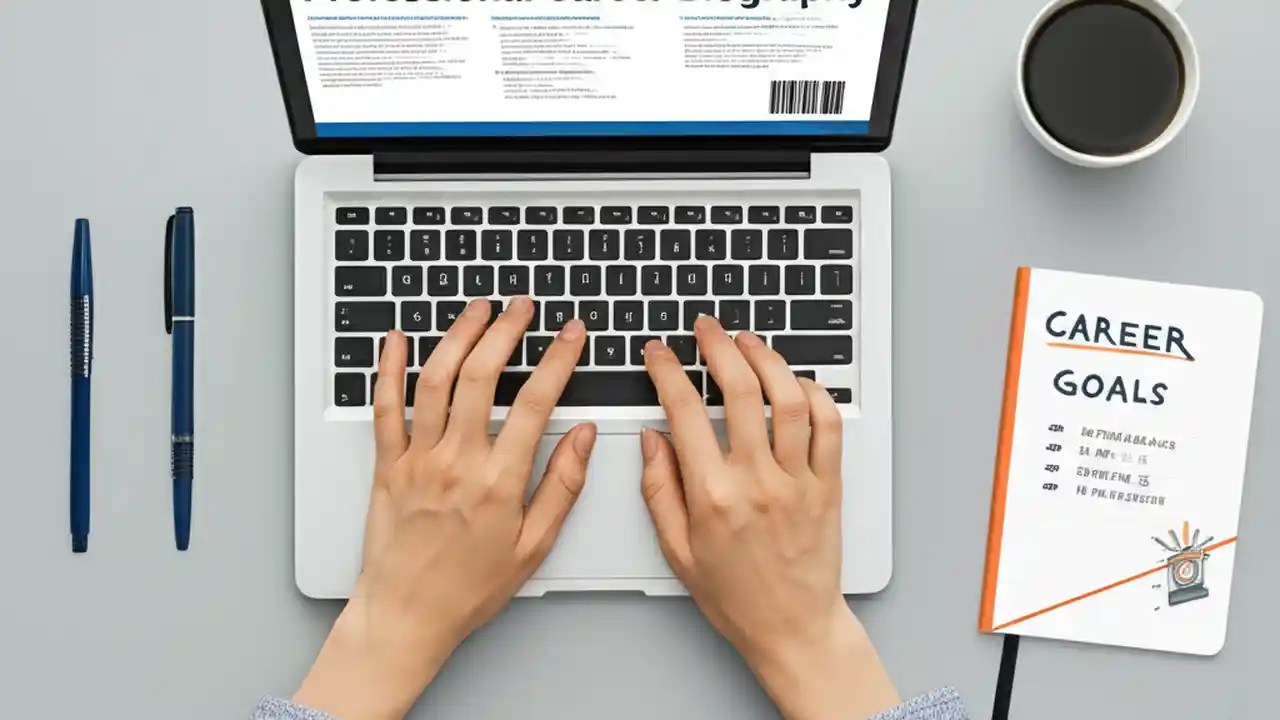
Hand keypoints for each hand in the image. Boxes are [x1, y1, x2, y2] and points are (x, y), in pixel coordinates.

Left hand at [294, 297, 596, 719]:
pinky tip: (398, 339)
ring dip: (458, 336)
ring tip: (479, 310)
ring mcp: (417, 460)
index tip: (571, 333)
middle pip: (481, 376)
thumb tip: (584, 437)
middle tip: (522, 306)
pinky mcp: (387, 465)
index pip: (535, 402)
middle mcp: (455, 462)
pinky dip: (389, 368)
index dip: (557, 359)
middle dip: (506, 330)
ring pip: (435, 380)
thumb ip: (562, 485)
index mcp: (498, 482)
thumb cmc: (469, 588)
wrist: (406, 615)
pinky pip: (384, 407)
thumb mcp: (534, 546)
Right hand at [640, 316, 898, 719]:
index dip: (668, 371)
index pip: (685, 412)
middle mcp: (757, 482)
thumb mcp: (677, 550)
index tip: (659, 352)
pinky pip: (829, 427)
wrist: (792, 627)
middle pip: (742, 391)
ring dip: (768, 359)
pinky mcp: (828, 486)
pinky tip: (797, 382)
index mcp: (713, 496)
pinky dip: (816, 394)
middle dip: (719, 347)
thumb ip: (659, 490)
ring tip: (749, 342)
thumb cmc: (735, 595)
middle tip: (706, 329)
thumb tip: (651, 438)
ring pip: (790, 399)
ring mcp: (798, 481)